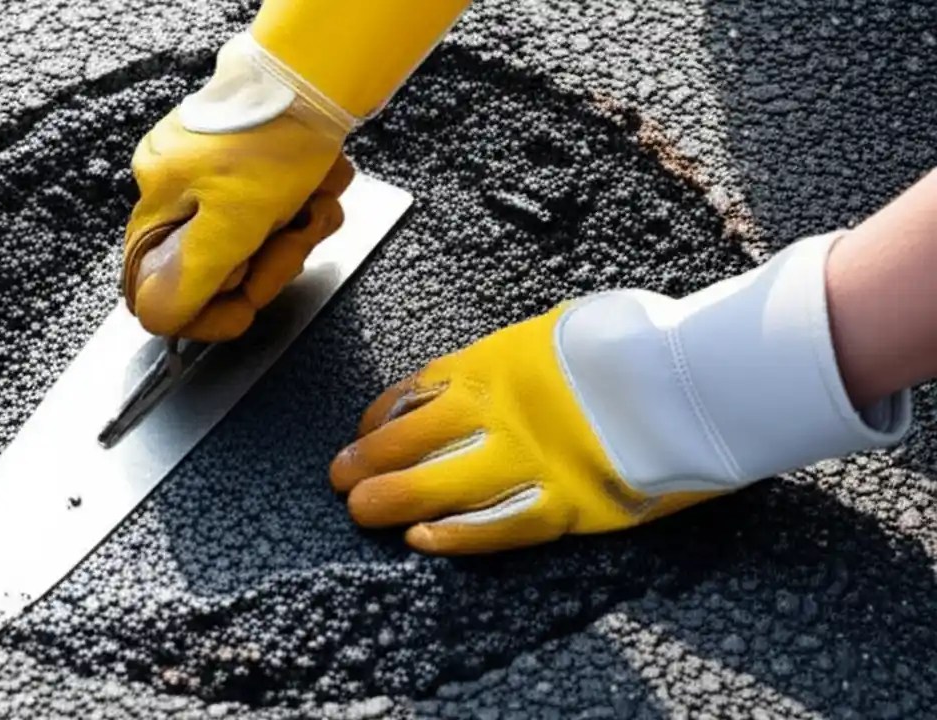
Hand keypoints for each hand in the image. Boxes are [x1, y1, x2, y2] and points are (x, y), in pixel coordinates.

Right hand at [123, 33, 355, 341]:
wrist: (316, 79)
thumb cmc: (275, 140)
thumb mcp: (232, 224)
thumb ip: (190, 278)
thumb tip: (157, 317)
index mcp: (157, 204)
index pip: (157, 291)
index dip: (205, 311)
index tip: (246, 306)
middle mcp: (172, 190)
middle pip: (214, 270)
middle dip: (266, 263)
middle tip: (295, 235)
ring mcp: (207, 176)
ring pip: (249, 245)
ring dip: (291, 236)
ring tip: (313, 207)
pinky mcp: (242, 164)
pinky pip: (269, 214)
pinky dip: (300, 212)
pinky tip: (317, 194)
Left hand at [330, 234, 911, 554]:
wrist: (701, 370)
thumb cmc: (641, 340)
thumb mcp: (566, 330)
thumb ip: (523, 358)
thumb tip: (494, 374)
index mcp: (500, 362)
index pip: (418, 391)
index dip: (382, 416)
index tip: (363, 431)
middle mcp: (501, 409)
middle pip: (412, 439)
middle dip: (368, 460)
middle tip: (340, 478)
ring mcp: (530, 458)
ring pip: (439, 483)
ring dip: (393, 498)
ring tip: (360, 510)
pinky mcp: (568, 502)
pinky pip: (497, 525)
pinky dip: (456, 536)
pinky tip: (421, 541)